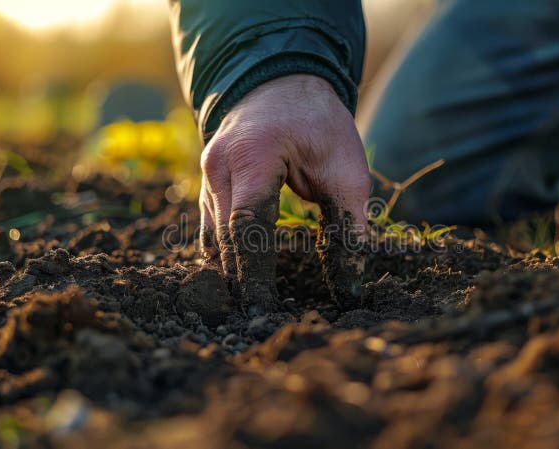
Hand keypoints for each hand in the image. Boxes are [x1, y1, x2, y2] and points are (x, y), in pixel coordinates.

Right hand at [199, 74, 370, 313]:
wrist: (279, 82)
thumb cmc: (318, 123)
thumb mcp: (347, 169)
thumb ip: (349, 226)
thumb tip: (351, 285)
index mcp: (252, 157)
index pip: (246, 226)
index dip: (253, 273)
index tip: (264, 309)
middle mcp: (219, 167)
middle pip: (224, 239)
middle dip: (239, 282)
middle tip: (256, 321)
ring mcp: (207, 175)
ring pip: (213, 238)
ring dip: (229, 274)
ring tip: (246, 312)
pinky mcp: (208, 184)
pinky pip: (213, 228)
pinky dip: (226, 256)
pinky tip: (238, 283)